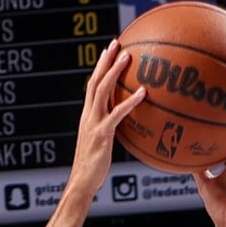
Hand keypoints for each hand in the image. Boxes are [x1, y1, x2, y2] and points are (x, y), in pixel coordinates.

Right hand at [62, 40, 144, 208]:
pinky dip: (130, 102)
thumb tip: (126, 126)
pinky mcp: (102, 134)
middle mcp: (88, 116)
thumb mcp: (101, 145)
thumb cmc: (93, 168)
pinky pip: (117, 114)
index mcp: (87, 116)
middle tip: (117, 43)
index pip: (92, 86)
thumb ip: (110, 131)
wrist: (82, 183)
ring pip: (103, 90)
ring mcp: (94, 123)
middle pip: (95, 81)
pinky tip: (143, 93)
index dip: (100, 67)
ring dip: (115, 71)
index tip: (109, 51)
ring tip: (129, 56)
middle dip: (105, 61)